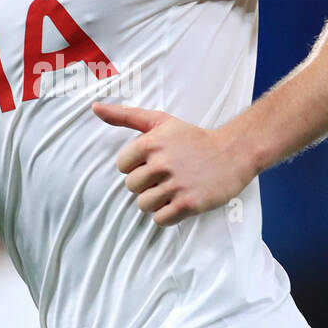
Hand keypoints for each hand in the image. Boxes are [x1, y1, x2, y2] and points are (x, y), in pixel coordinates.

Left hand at [91, 101, 251, 225]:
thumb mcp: (160, 121)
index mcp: (151, 143)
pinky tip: (178, 202)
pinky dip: (166, 215)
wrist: (233, 153)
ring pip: (143, 205)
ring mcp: (175, 185)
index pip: (122, 166)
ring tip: (173, 189)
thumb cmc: (193, 138)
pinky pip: (159, 219)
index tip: (154, 162)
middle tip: (167, 177)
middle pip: (131, 187)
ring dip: (156, 201)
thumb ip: (126, 116)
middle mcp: (161, 163)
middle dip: (146, 184)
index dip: (137, 166)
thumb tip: (95, 107)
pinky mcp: (188, 204)